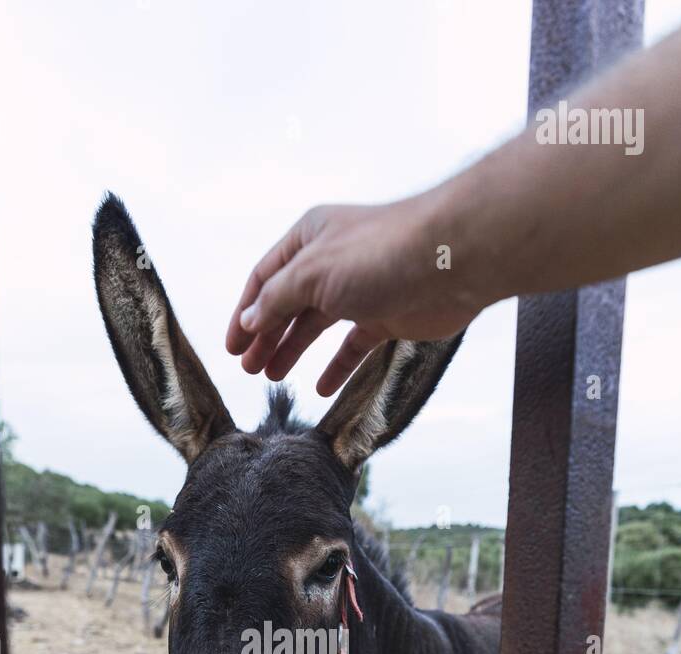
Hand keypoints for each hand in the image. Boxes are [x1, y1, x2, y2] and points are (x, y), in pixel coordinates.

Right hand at [225, 196, 481, 394]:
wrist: (449, 262)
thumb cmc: (378, 255)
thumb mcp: (312, 275)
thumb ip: (276, 301)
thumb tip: (249, 322)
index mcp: (308, 239)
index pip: (264, 279)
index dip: (244, 313)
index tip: (231, 348)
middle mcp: (331, 262)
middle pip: (287, 304)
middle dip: (266, 336)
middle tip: (247, 369)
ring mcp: (359, 290)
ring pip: (316, 326)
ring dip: (292, 350)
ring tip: (272, 377)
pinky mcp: (386, 316)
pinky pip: (353, 346)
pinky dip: (337, 366)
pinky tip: (321, 388)